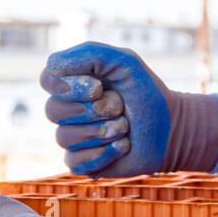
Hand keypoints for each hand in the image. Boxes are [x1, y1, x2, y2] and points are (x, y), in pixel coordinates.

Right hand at [40, 42, 217, 176]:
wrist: (170, 130)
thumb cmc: (147, 94)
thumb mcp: (124, 62)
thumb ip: (89, 53)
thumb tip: (53, 65)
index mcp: (72, 82)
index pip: (47, 80)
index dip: (69, 86)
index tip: (99, 86)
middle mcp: (67, 109)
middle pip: (53, 111)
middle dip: (94, 110)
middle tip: (120, 107)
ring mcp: (72, 137)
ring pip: (65, 138)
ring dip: (103, 132)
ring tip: (125, 128)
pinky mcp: (81, 163)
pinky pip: (75, 162)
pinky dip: (104, 154)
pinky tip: (123, 147)